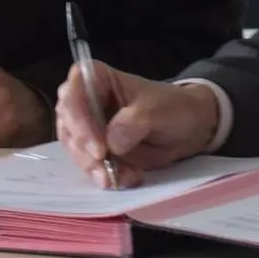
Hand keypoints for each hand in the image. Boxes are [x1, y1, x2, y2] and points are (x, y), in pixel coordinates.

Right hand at [56, 61, 220, 187]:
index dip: (79, 119)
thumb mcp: (158, 109)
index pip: (73, 92)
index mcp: (99, 79)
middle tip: (105, 168)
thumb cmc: (173, 107)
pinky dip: (105, 176)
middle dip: (84, 150)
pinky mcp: (96, 150)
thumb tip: (112, 141)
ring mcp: (89, 127)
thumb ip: (135, 121)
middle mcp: (87, 101)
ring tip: (124, 177)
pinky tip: (128, 179)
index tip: (99, 148)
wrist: (190, 129)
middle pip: (68, 124)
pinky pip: (89, 165)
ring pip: (75, 149)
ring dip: (95, 168)